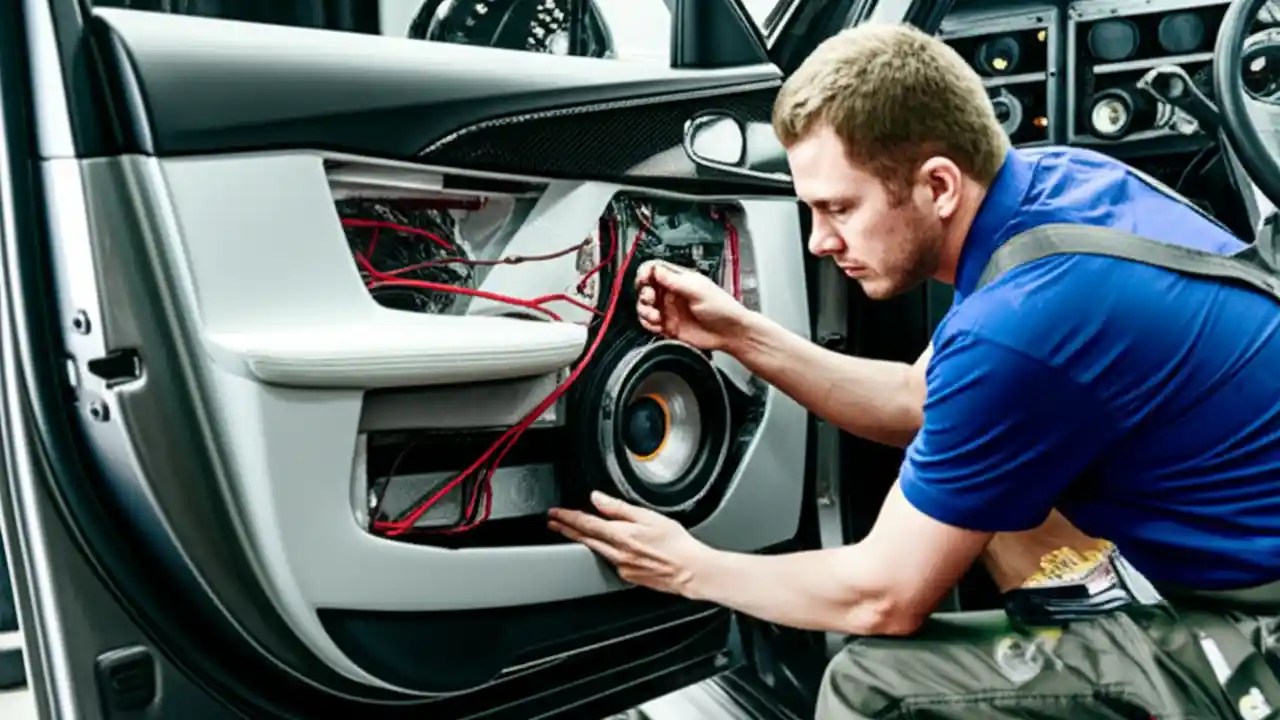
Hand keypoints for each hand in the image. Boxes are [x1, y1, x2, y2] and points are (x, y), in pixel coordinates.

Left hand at [548, 491, 714, 596]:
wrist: (691, 571)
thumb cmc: (677, 544)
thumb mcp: (649, 517)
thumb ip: (619, 508)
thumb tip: (597, 499)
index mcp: (622, 536)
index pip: (586, 524)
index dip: (567, 517)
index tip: (555, 513)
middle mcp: (617, 554)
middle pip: (584, 539)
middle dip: (566, 529)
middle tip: (552, 522)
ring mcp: (621, 567)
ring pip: (594, 550)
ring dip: (579, 539)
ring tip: (569, 531)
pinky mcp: (627, 576)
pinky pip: (608, 560)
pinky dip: (601, 551)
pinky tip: (602, 546)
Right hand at [634, 260, 751, 351]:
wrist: (730, 333)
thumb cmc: (722, 309)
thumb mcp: (698, 290)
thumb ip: (674, 281)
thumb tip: (655, 270)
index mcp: (680, 279)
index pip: (654, 269)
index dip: (645, 273)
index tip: (644, 280)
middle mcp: (672, 293)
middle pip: (645, 287)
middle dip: (644, 294)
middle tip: (651, 300)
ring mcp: (669, 310)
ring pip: (644, 306)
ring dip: (645, 311)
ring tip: (656, 317)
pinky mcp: (668, 326)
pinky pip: (649, 323)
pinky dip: (649, 325)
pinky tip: (658, 326)